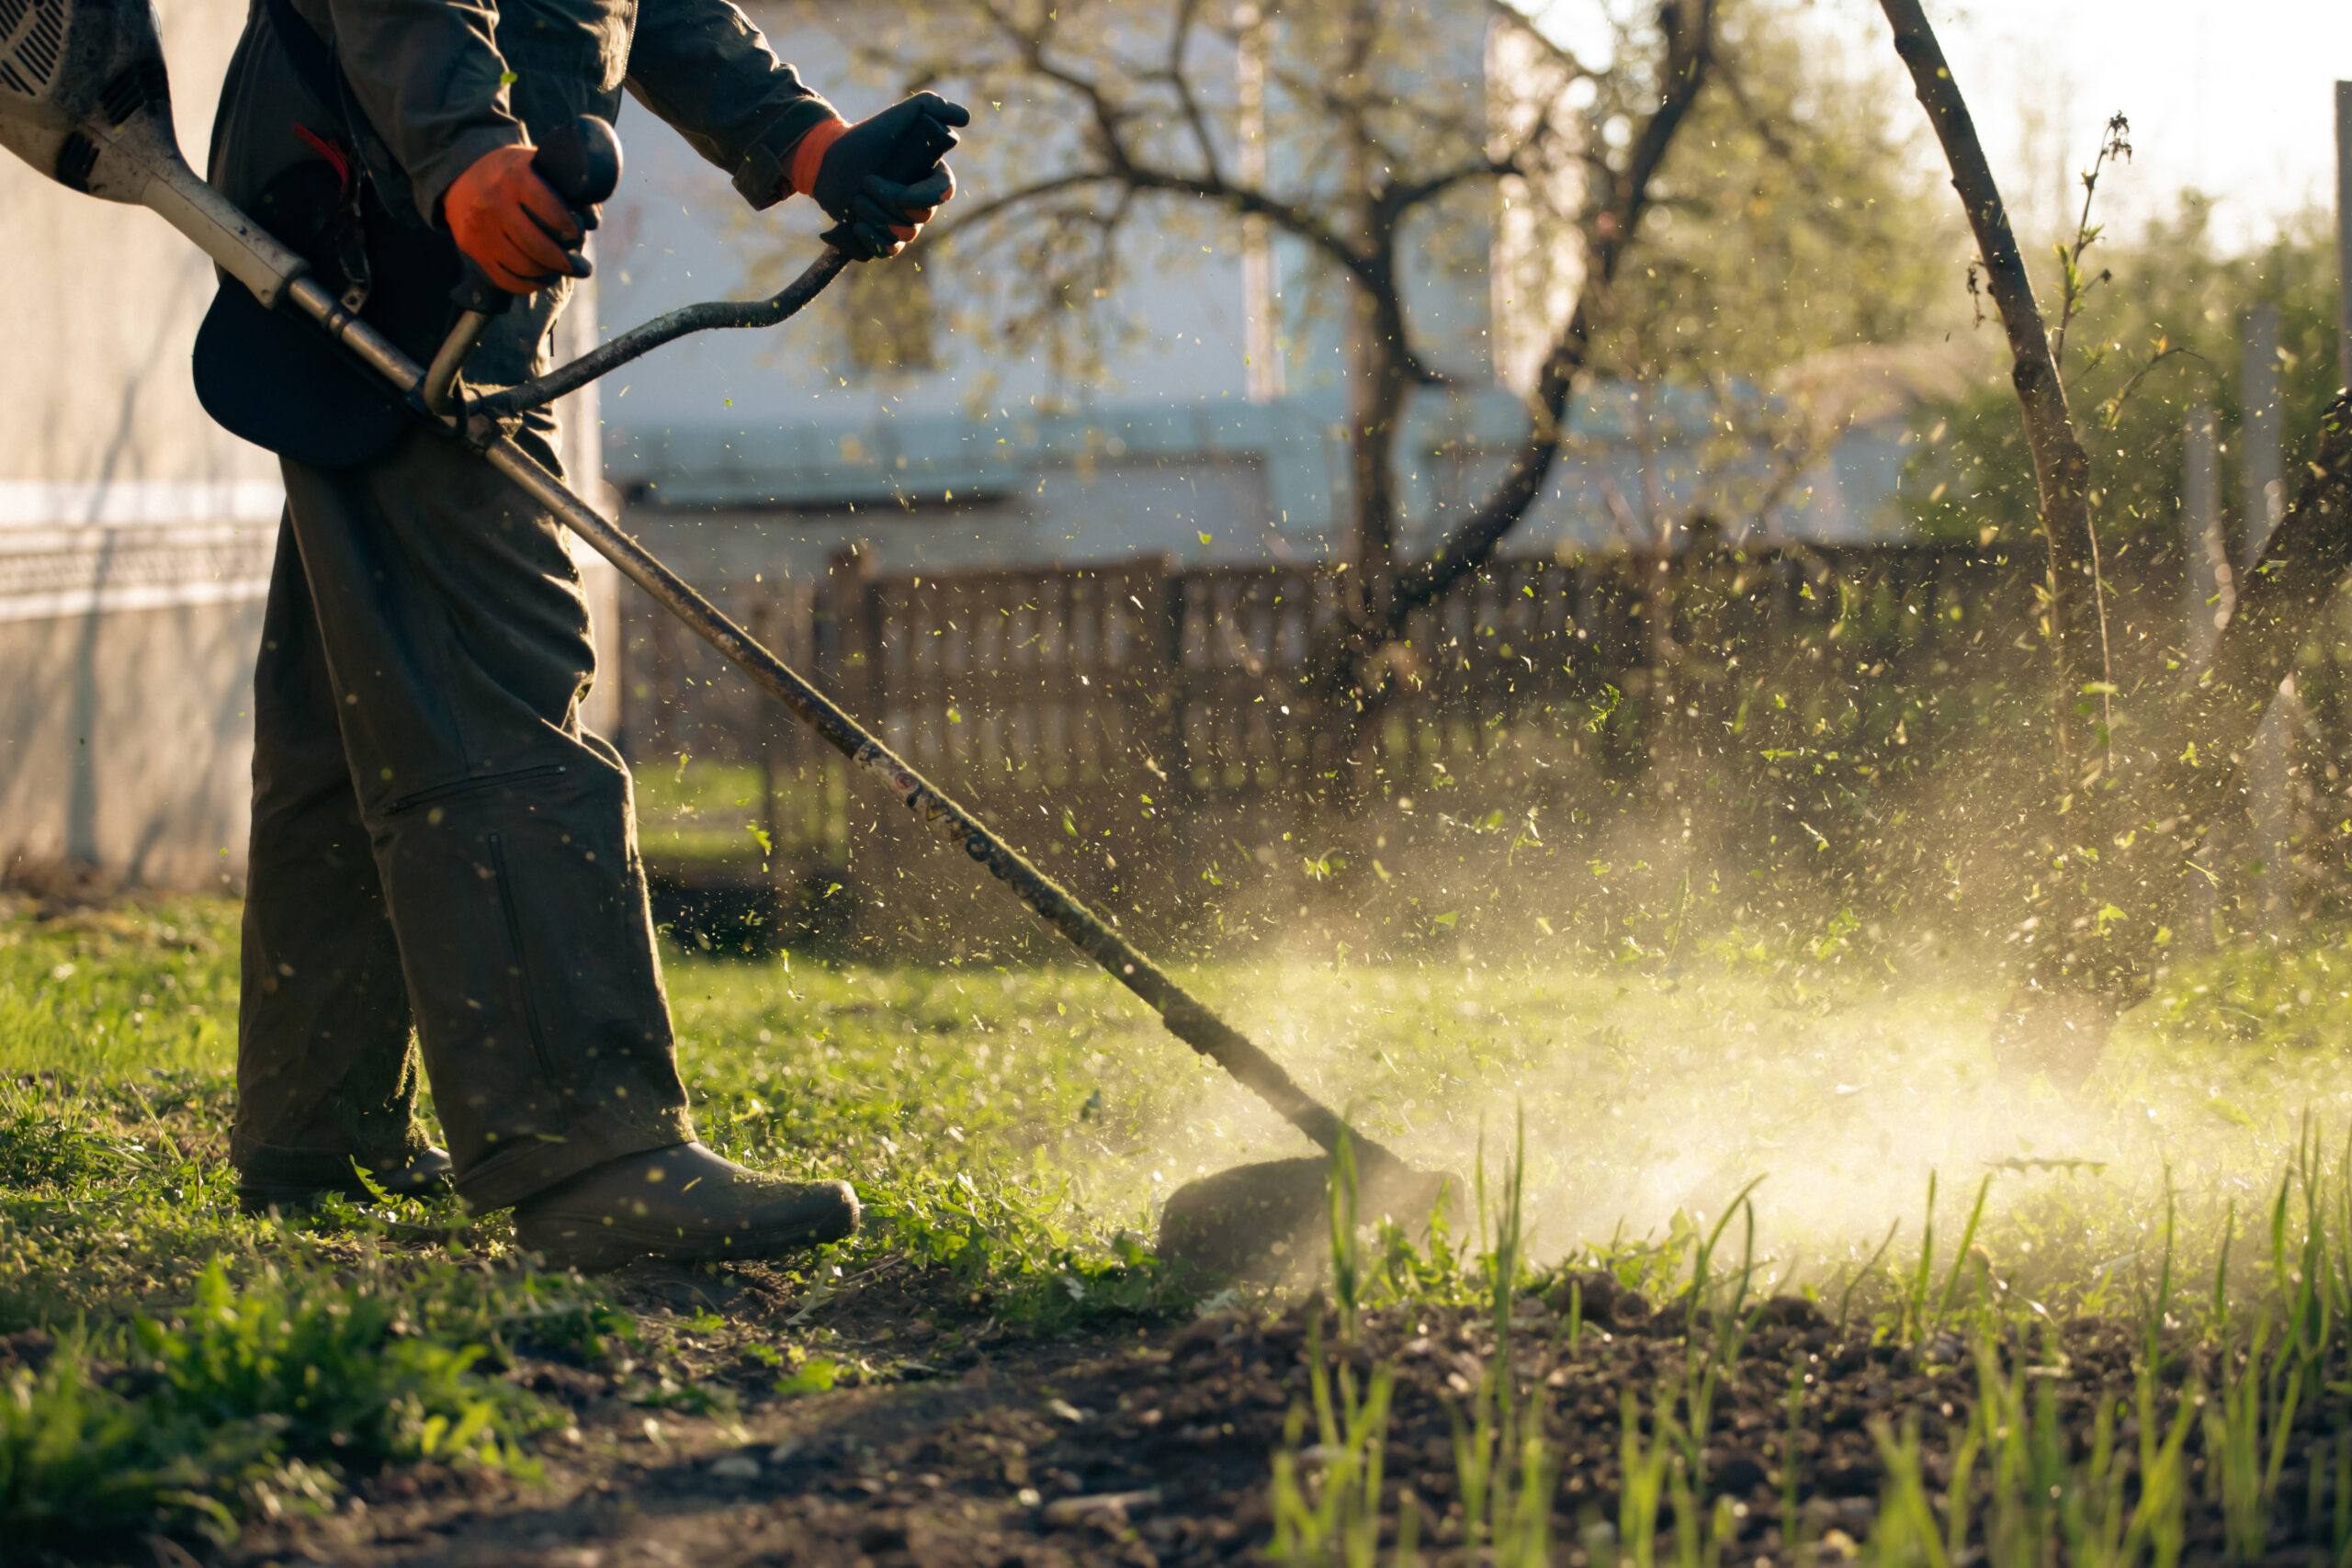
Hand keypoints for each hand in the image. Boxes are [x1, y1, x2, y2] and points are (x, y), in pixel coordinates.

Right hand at [444, 143, 589, 292]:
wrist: (461, 175)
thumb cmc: (512, 174)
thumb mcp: (535, 164)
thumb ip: (566, 187)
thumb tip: (592, 222)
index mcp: (515, 177)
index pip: (551, 212)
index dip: (571, 229)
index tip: (578, 234)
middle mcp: (494, 202)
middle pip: (538, 246)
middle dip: (566, 263)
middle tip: (583, 268)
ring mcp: (480, 228)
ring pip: (524, 266)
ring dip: (549, 275)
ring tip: (562, 272)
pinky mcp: (472, 248)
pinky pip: (505, 279)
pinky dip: (529, 285)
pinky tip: (541, 279)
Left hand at [796, 91, 968, 258]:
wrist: (829, 158)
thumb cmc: (866, 136)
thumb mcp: (901, 113)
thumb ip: (932, 105)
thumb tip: (966, 119)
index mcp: (930, 178)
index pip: (943, 193)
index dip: (925, 199)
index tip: (903, 194)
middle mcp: (921, 204)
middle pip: (919, 218)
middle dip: (889, 201)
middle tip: (865, 182)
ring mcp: (902, 224)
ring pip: (903, 235)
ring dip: (875, 216)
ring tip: (855, 198)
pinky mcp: (882, 239)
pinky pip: (887, 251)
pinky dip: (872, 241)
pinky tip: (857, 224)